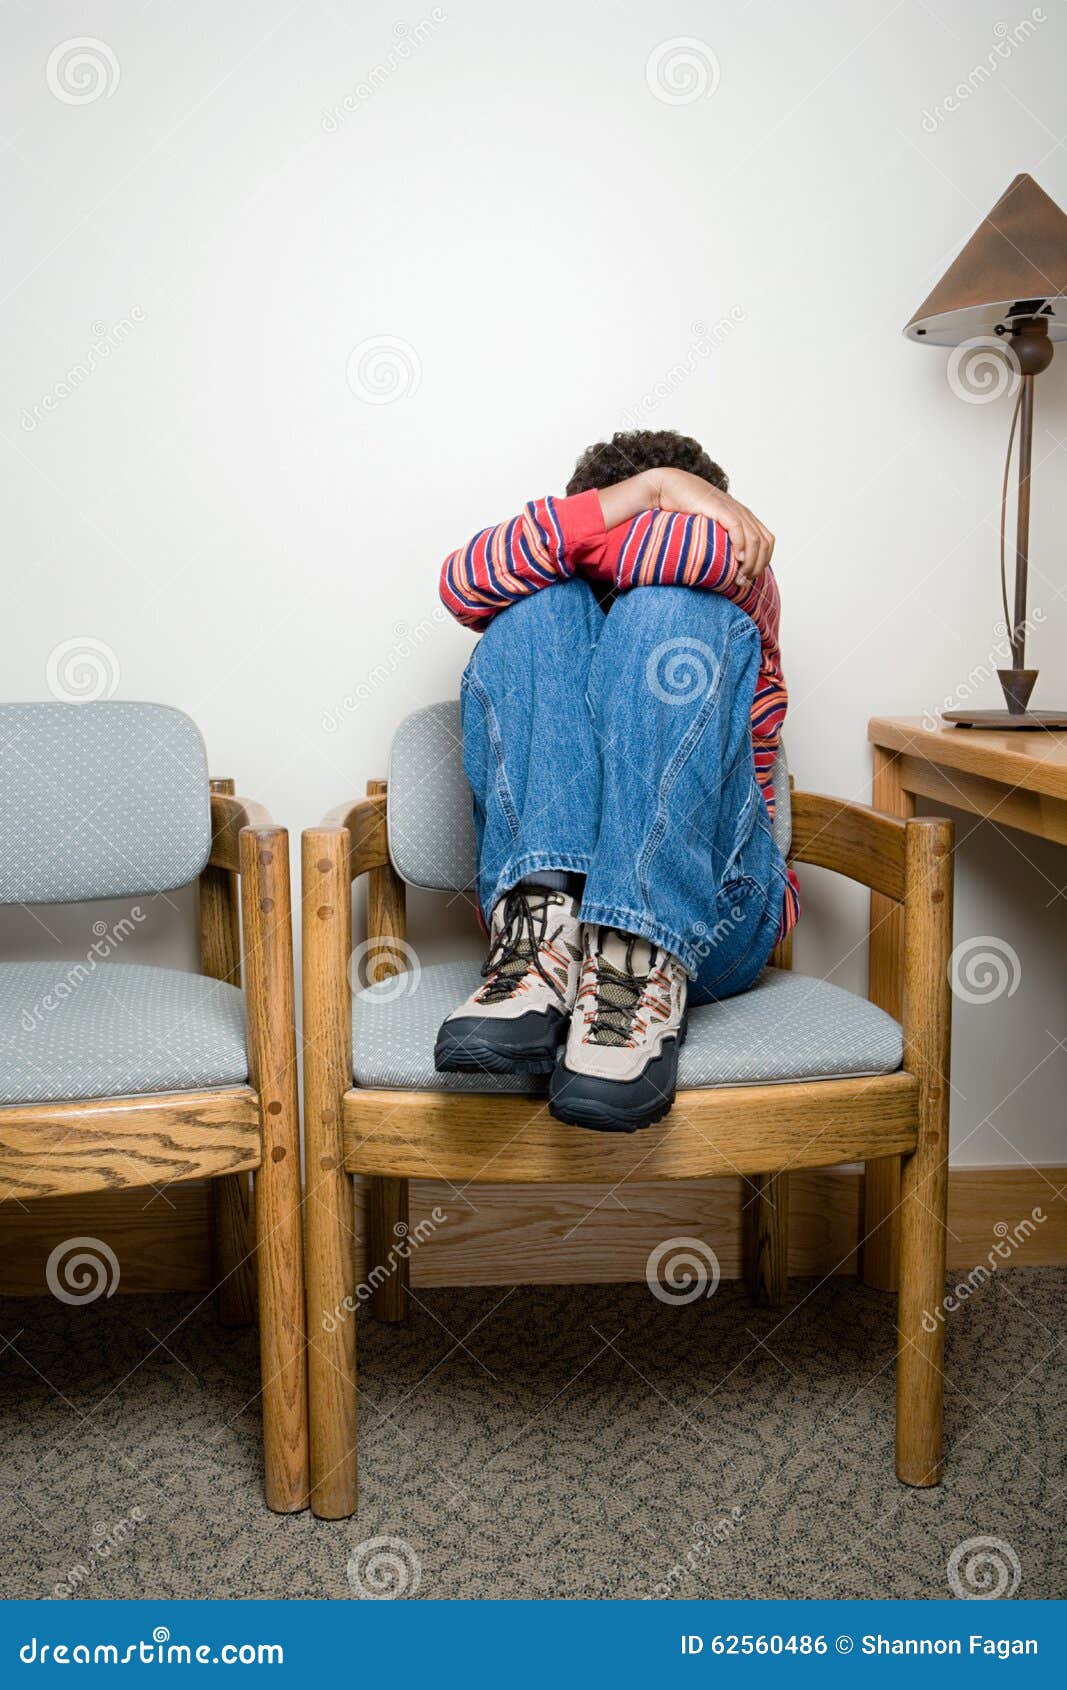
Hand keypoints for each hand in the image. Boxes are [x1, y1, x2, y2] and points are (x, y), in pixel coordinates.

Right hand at [645, 468, 774, 584]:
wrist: (670, 488)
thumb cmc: (685, 512)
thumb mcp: (710, 530)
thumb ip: (721, 542)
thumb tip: (726, 567)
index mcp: (744, 517)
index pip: (767, 542)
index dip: (762, 562)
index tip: (748, 578)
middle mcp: (742, 512)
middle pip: (764, 543)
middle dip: (757, 567)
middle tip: (742, 583)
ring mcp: (733, 509)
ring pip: (755, 540)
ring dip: (750, 563)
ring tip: (739, 577)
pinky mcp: (719, 507)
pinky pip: (737, 528)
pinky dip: (740, 545)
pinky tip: (736, 558)